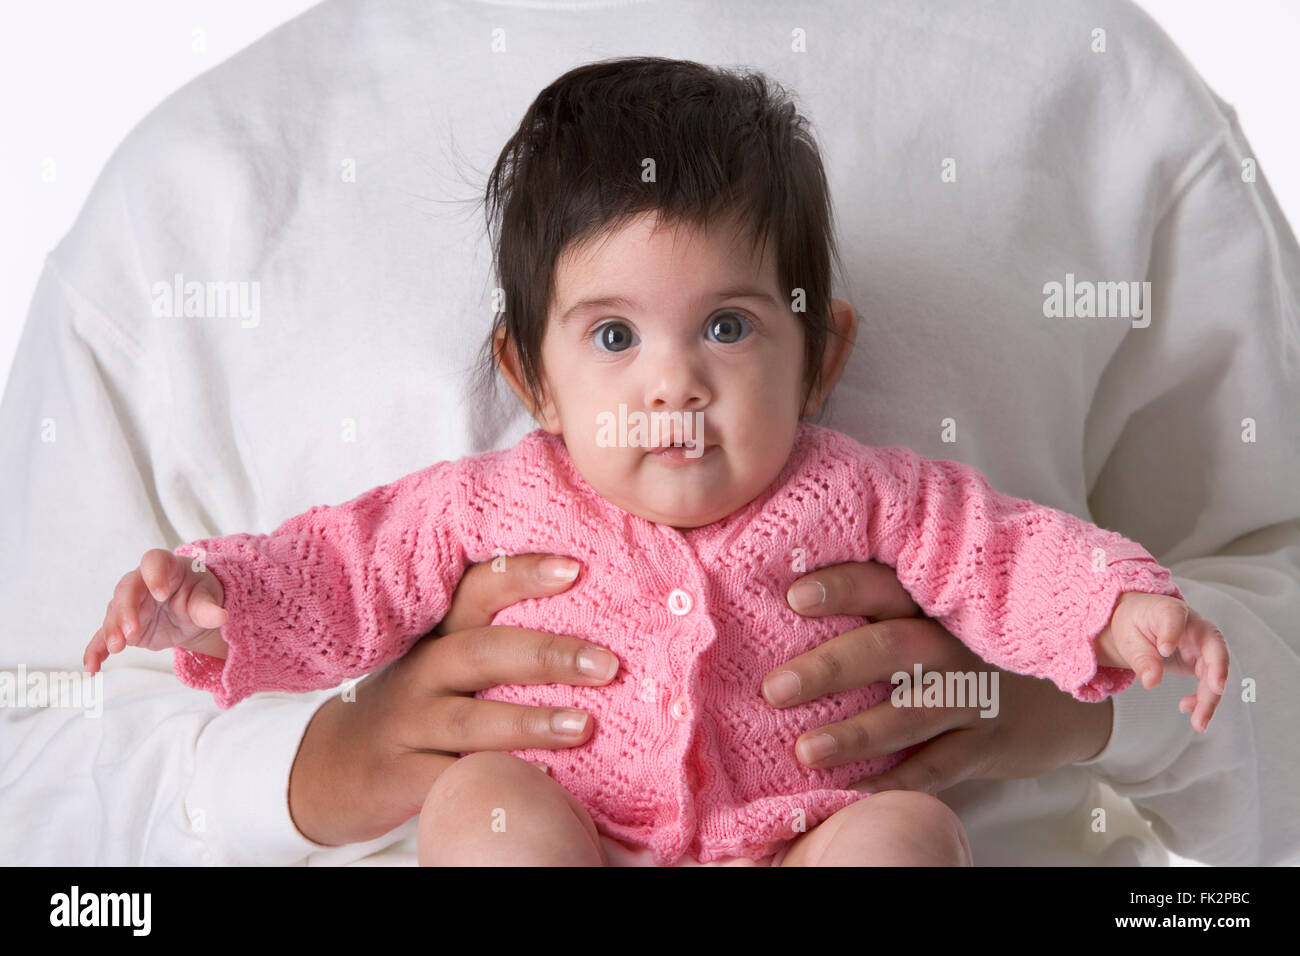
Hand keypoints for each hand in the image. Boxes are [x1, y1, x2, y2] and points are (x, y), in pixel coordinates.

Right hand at [83, 548, 227, 672]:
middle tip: (132, 631)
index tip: (161, 593)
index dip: (155, 576)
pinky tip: (91, 668)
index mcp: (165, 567)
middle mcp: (140, 582)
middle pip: (127, 590)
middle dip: (126, 610)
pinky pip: (103, 637)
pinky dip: (95, 652)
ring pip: (114, 613)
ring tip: (117, 648)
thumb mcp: (208, 597)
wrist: (190, 608)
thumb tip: (221, 617)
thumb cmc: (198, 593)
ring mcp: (128, 604)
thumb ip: (209, 607)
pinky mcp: (122, 626)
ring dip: (112, 631)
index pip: (154, 562)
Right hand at [287, 553, 619, 846]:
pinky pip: (452, 780)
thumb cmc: (412, 705)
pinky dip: (495, 779)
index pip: (476, 589)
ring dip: (530, 722)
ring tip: (583, 725)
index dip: (521, 574)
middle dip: (548, 655)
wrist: (327, 767)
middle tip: (607, 663)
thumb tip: (596, 625)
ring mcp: (409, 726)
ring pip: (471, 721)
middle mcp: (421, 672)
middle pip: (483, 653)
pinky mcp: (402, 778)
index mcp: (437, 634)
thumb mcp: (439, 661)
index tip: (574, 568)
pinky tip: (540, 784)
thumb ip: (495, 640)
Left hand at [763, 561, 1115, 793]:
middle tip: (775, 689)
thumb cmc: (975, 643)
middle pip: (890, 648)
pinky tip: (852, 793)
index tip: (792, 597)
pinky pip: (938, 767)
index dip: (841, 588)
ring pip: (912, 714)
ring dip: (857, 734)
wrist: (1064, 690)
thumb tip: (786, 596)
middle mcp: (954, 643)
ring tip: (805, 751)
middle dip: (830, 668)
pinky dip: (896, 782)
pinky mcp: (988, 744)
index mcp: (935, 602)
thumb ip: (885, 599)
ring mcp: (975, 695)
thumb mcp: (942, 608)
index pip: (885, 584)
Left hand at [1093, 592, 1228, 732]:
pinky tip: (1187, 708)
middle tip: (1216, 689)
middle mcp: (1195, 626)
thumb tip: (1151, 682)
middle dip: (1217, 670)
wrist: (1141, 622)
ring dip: (1210, 698)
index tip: (1164, 650)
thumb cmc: (1135, 624)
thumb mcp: (1129, 638)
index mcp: (1170, 611)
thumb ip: (1141, 658)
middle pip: (1213, 648)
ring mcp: (1203, 645)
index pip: (1175, 618)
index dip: (1171, 633)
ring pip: (1215, 672)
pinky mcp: (1203, 662)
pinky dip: (1201, 699)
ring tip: (1199, 723)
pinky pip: (1208, 683)